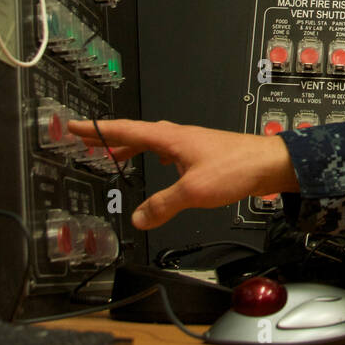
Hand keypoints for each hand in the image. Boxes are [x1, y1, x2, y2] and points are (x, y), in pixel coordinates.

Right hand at [66, 119, 298, 229]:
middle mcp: (179, 138)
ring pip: (153, 142)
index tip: (75, 126)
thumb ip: (163, 205)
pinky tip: (161, 165)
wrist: (269, 164)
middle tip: (89, 142)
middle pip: (137, 134)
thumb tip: (139, 218)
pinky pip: (169, 152)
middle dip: (111, 138)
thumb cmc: (236, 167)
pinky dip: (155, 156)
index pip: (125, 130)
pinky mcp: (203, 155)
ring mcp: (191, 145)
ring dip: (132, 147)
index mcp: (170, 139)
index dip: (98, 130)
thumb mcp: (193, 191)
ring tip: (116, 156)